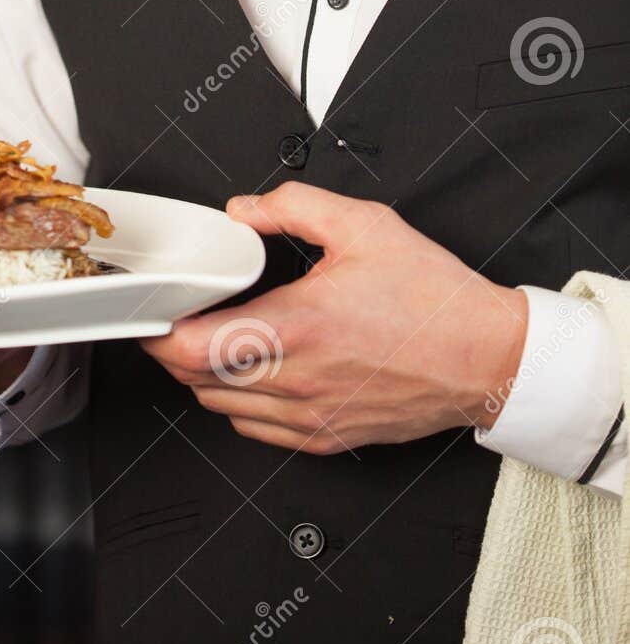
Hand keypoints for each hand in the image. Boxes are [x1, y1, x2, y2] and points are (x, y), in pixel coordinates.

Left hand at [139, 183, 527, 453]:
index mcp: (297, 327)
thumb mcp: (364, 225)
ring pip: (220, 407)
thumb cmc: (434, 300)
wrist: (488, 358)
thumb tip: (243, 211)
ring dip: (204, 376)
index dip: (157, 328)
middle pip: (193, 380)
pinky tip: (253, 371)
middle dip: (173, 348)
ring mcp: (309, 416)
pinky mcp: (326, 438)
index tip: (156, 307)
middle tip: (178, 315)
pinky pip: (256, 429)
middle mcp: (296, 380)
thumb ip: (292, 206)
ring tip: (214, 339)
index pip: (190, 347)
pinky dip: (239, 402)